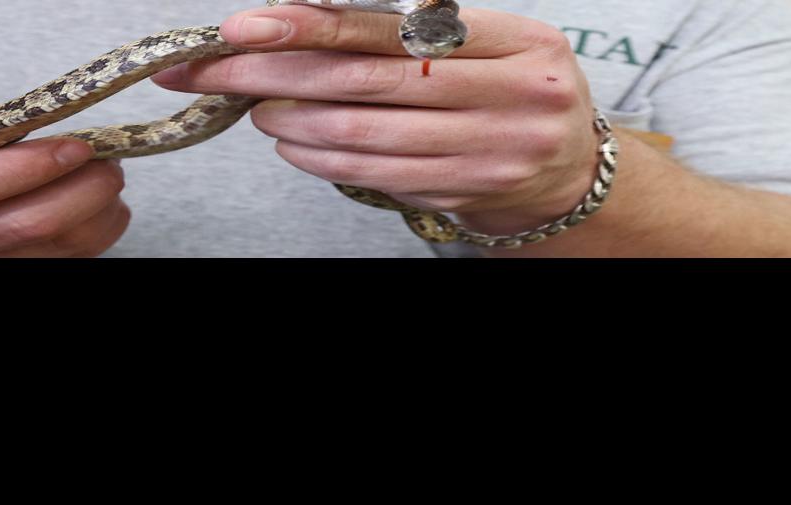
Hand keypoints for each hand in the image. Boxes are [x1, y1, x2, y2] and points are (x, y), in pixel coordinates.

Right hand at [0, 109, 128, 256]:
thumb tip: (26, 125)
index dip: (14, 172)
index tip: (70, 147)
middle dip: (67, 198)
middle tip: (105, 163)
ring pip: (22, 263)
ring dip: (83, 226)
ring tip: (105, 184)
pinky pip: (29, 273)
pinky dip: (74, 247)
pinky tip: (91, 217)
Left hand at [152, 5, 600, 234]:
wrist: (571, 170)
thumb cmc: (515, 91)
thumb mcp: (491, 44)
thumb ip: (415, 33)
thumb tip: (304, 25)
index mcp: (516, 43)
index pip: (394, 30)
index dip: (312, 26)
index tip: (246, 27)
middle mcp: (510, 97)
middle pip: (367, 82)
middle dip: (278, 76)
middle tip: (218, 72)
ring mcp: (490, 153)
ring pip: (365, 136)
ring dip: (294, 123)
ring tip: (257, 110)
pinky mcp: (464, 193)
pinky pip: (375, 175)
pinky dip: (323, 158)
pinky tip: (295, 144)